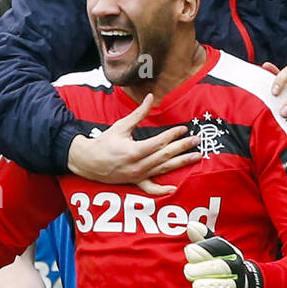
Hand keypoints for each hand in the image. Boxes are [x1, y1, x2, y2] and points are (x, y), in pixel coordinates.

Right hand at [68, 93, 198, 197]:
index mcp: (134, 150)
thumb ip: (139, 114)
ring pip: (163, 170)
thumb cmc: (104, 142)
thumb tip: (150, 97)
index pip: (159, 142)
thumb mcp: (121, 126)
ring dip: (181, 163)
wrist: (88, 162)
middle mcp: (138, 165)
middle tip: (197, 141)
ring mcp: (138, 175)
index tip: (184, 129)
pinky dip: (162, 190)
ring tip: (196, 157)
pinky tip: (175, 188)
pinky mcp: (135, 182)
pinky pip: (150, 188)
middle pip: (165, 155)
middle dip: (183, 147)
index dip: (173, 135)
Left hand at [183, 221, 263, 287]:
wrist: (245, 286)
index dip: (204, 250)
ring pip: (225, 286)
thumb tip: (191, 225)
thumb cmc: (222, 263)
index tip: (189, 251)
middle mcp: (236, 269)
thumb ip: (202, 238)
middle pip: (222, 267)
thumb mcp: (215, 249)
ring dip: (210, 286)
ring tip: (196, 286)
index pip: (220, 248)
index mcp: (231, 253)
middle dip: (204, 269)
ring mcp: (236, 286)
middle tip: (188, 271)